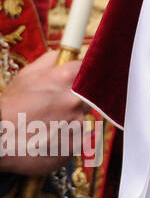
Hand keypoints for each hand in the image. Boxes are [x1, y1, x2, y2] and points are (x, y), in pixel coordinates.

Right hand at [0, 51, 84, 176]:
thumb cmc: (10, 106)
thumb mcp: (27, 75)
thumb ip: (52, 60)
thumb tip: (71, 53)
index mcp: (65, 79)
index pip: (90, 68)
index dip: (82, 74)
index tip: (78, 78)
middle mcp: (75, 100)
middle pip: (91, 94)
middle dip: (77, 97)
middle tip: (56, 104)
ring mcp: (77, 123)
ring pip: (83, 117)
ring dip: (69, 118)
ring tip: (47, 123)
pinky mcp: (76, 144)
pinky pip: (79, 138)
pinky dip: (66, 137)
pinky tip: (48, 136)